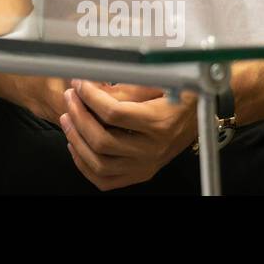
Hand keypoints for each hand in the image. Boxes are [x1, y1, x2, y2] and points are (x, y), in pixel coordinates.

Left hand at [58, 79, 195, 190]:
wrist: (196, 118)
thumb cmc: (176, 96)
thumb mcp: (156, 83)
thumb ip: (124, 86)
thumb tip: (91, 85)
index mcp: (159, 124)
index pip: (114, 113)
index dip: (90, 96)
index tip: (80, 83)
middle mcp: (152, 150)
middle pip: (102, 140)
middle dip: (79, 117)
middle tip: (70, 97)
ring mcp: (145, 166)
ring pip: (99, 164)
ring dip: (76, 140)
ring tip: (67, 118)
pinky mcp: (139, 174)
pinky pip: (105, 181)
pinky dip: (84, 165)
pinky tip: (75, 145)